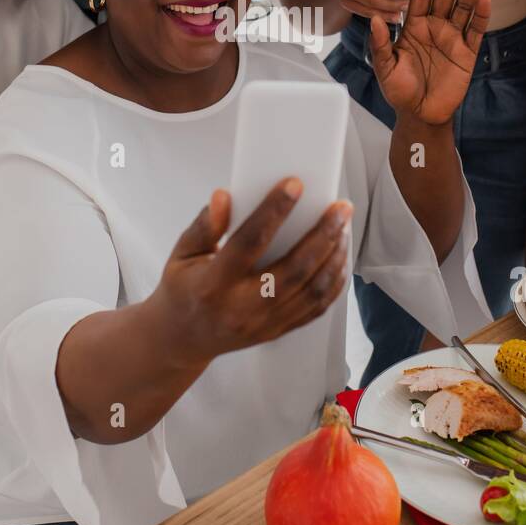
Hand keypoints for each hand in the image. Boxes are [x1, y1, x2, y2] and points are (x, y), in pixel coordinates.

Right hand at [149, 178, 352, 363]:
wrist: (182, 339)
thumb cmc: (182, 288)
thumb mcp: (182, 253)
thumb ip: (205, 226)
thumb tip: (225, 196)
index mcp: (213, 285)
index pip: (249, 242)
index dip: (274, 211)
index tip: (295, 184)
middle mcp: (241, 308)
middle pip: (294, 269)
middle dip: (323, 234)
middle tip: (340, 206)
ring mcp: (263, 324)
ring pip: (312, 290)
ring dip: (334, 256)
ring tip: (343, 226)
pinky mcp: (277, 331)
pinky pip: (316, 308)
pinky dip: (334, 281)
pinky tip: (340, 256)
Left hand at [369, 0, 490, 122]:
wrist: (420, 115)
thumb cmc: (400, 91)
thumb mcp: (385, 68)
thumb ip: (379, 44)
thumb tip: (373, 18)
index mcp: (414, 26)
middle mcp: (435, 27)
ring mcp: (453, 38)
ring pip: (463, 6)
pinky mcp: (468, 53)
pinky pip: (476, 31)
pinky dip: (481, 16)